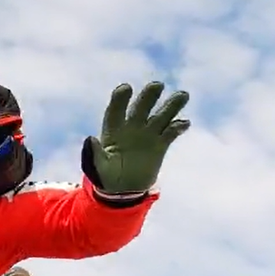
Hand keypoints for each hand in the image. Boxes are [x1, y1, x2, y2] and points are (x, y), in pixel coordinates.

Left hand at [88, 81, 189, 195]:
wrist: (123, 190)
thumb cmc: (106, 177)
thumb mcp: (97, 168)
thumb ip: (93, 155)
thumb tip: (90, 139)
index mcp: (113, 130)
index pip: (116, 109)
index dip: (120, 98)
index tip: (126, 88)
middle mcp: (131, 127)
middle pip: (141, 107)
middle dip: (149, 95)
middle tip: (157, 85)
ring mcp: (147, 134)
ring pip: (161, 115)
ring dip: (172, 105)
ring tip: (182, 95)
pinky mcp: (160, 145)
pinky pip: (170, 132)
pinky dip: (178, 127)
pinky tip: (184, 124)